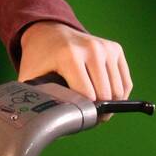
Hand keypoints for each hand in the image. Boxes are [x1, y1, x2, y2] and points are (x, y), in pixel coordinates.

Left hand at [17, 22, 131, 122]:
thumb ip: (37, 99)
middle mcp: (92, 49)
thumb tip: (45, 124)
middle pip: (106, 95)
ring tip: (93, 108)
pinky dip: (118, 95)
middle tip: (85, 117)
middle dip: (97, 112)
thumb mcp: (30, 78)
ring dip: (109, 105)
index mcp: (70, 56)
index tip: (75, 119)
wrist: (49, 31)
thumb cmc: (39, 58)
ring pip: (118, 91)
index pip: (88, 96)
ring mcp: (106, 47)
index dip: (84, 114)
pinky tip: (104, 98)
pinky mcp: (115, 49)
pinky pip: (125, 83)